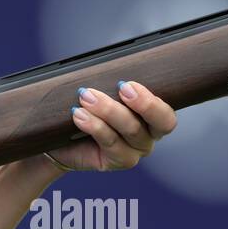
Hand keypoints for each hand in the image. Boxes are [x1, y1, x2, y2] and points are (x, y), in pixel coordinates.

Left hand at [45, 80, 177, 171]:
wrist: (61, 143)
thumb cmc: (87, 113)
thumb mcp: (104, 95)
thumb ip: (114, 85)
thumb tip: (113, 67)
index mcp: (154, 118)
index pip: (167, 113)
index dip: (152, 100)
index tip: (128, 84)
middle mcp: (149, 137)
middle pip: (159, 122)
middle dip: (141, 103)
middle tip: (120, 86)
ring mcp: (135, 151)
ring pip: (131, 130)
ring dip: (108, 110)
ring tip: (86, 98)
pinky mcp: (117, 161)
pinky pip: (110, 142)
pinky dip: (95, 126)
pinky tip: (80, 116)